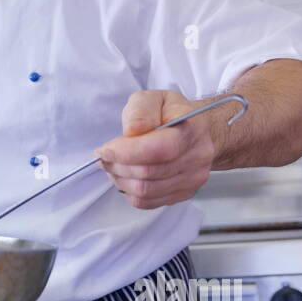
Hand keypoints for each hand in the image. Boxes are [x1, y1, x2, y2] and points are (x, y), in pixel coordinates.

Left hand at [94, 89, 215, 209]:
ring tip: (113, 164)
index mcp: (191, 129)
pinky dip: (129, 191)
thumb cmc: (171, 114)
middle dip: (118, 165)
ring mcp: (192, 178)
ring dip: (121, 178)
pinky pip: (148, 202)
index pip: (160, 149)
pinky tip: (125, 176)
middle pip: (149, 172)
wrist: (196, 130)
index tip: (106, 150)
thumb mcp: (153, 98)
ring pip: (146, 190)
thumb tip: (133, 130)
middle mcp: (196, 157)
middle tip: (104, 155)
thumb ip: (141, 110)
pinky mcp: (184, 193)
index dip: (128, 153)